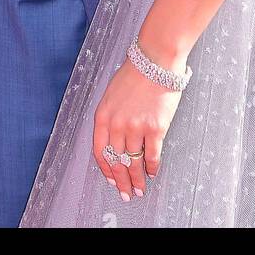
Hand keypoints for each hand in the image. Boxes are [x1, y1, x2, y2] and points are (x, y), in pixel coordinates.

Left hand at [93, 58, 180, 201]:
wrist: (154, 61)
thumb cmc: (134, 74)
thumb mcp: (112, 95)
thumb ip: (111, 117)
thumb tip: (115, 141)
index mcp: (103, 116)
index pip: (100, 151)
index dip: (106, 169)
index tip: (111, 179)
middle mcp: (117, 124)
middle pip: (117, 161)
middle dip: (121, 181)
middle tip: (126, 193)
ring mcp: (136, 128)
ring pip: (133, 163)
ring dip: (137, 179)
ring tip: (140, 189)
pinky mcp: (155, 129)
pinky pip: (152, 156)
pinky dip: (152, 168)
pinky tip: (152, 173)